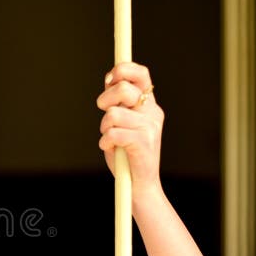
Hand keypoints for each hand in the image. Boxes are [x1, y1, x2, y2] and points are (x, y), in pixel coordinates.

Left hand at [96, 62, 163, 198]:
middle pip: (123, 89)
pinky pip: (112, 133)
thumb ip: (119, 103)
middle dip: (105, 100)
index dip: (122, 70)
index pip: (141, 73)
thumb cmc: (126, 155)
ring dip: (104, 128)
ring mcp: (150, 127)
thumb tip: (109, 79)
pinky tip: (111, 149)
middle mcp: (152, 113)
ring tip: (110, 140)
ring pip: (113, 114)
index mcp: (149, 105)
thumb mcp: (123, 124)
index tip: (109, 79)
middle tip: (103, 113)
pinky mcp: (143, 142)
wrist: (139, 185)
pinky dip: (105, 142)